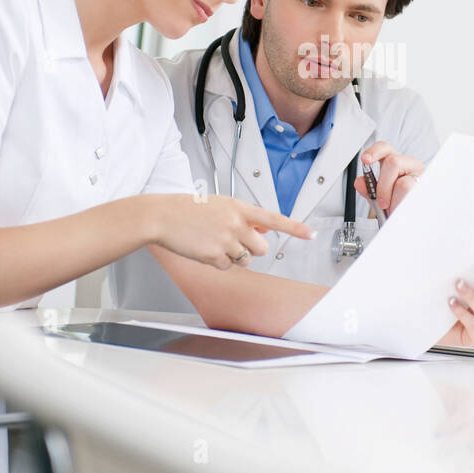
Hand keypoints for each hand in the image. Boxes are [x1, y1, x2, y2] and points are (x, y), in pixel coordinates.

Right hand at [149, 194, 313, 271]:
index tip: (310, 234)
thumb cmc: (188, 210)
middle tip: (234, 242)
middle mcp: (236, 223)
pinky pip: (227, 267)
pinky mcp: (214, 256)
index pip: (274, 219)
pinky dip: (218, 262)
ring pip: (246, 259)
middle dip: (252, 249)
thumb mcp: (219, 205)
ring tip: (215, 243)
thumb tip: (263, 229)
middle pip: (262, 248)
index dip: (295, 228)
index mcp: (239, 207)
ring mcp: (226, 240)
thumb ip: (243, 217)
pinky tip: (205, 249)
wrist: (162, 216)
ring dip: (235, 256)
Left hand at [353, 141, 422, 217]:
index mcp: (394, 163)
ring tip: (394, 208)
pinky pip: (412, 196)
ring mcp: (420, 175)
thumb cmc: (395, 204)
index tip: (365, 160)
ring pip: (403, 183)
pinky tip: (402, 208)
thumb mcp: (378, 198)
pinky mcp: (427, 187)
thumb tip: (359, 182)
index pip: (384, 148)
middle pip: (393, 162)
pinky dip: (402, 205)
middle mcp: (408, 164)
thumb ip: (369, 190)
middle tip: (382, 202)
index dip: (374, 151)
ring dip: (394, 200)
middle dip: (383, 186)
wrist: (410, 220)